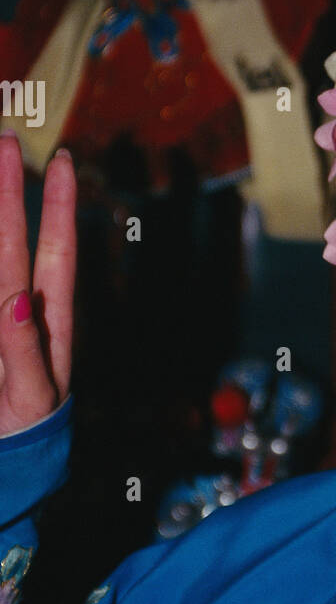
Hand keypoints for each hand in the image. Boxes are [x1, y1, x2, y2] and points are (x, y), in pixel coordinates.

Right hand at [0, 132, 75, 435]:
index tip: (62, 160)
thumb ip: (23, 350)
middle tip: (2, 136)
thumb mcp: (32, 396)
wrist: (4, 466)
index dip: (57, 205)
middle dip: (5, 189)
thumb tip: (15, 300)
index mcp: (48, 318)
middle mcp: (18, 306)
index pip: (53, 249)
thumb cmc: (27, 431)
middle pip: (10, 238)